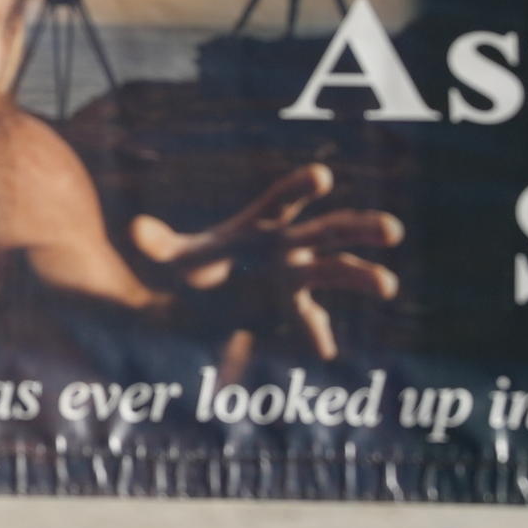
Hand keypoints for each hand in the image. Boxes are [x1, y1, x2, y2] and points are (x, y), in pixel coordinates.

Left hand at [128, 164, 405, 363]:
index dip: (300, 188)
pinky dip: (316, 334)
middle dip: (360, 227)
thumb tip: (135, 231)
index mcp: (261, 223)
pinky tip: (325, 352)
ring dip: (363, 278)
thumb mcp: (172, 256)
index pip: (284, 200)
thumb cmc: (191, 265)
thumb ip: (159, 243)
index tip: (322, 175)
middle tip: (392, 229)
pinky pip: (309, 320)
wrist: (195, 297)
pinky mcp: (292, 306)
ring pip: (336, 271)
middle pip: (329, 230)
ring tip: (388, 285)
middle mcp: (287, 245)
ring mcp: (295, 276)